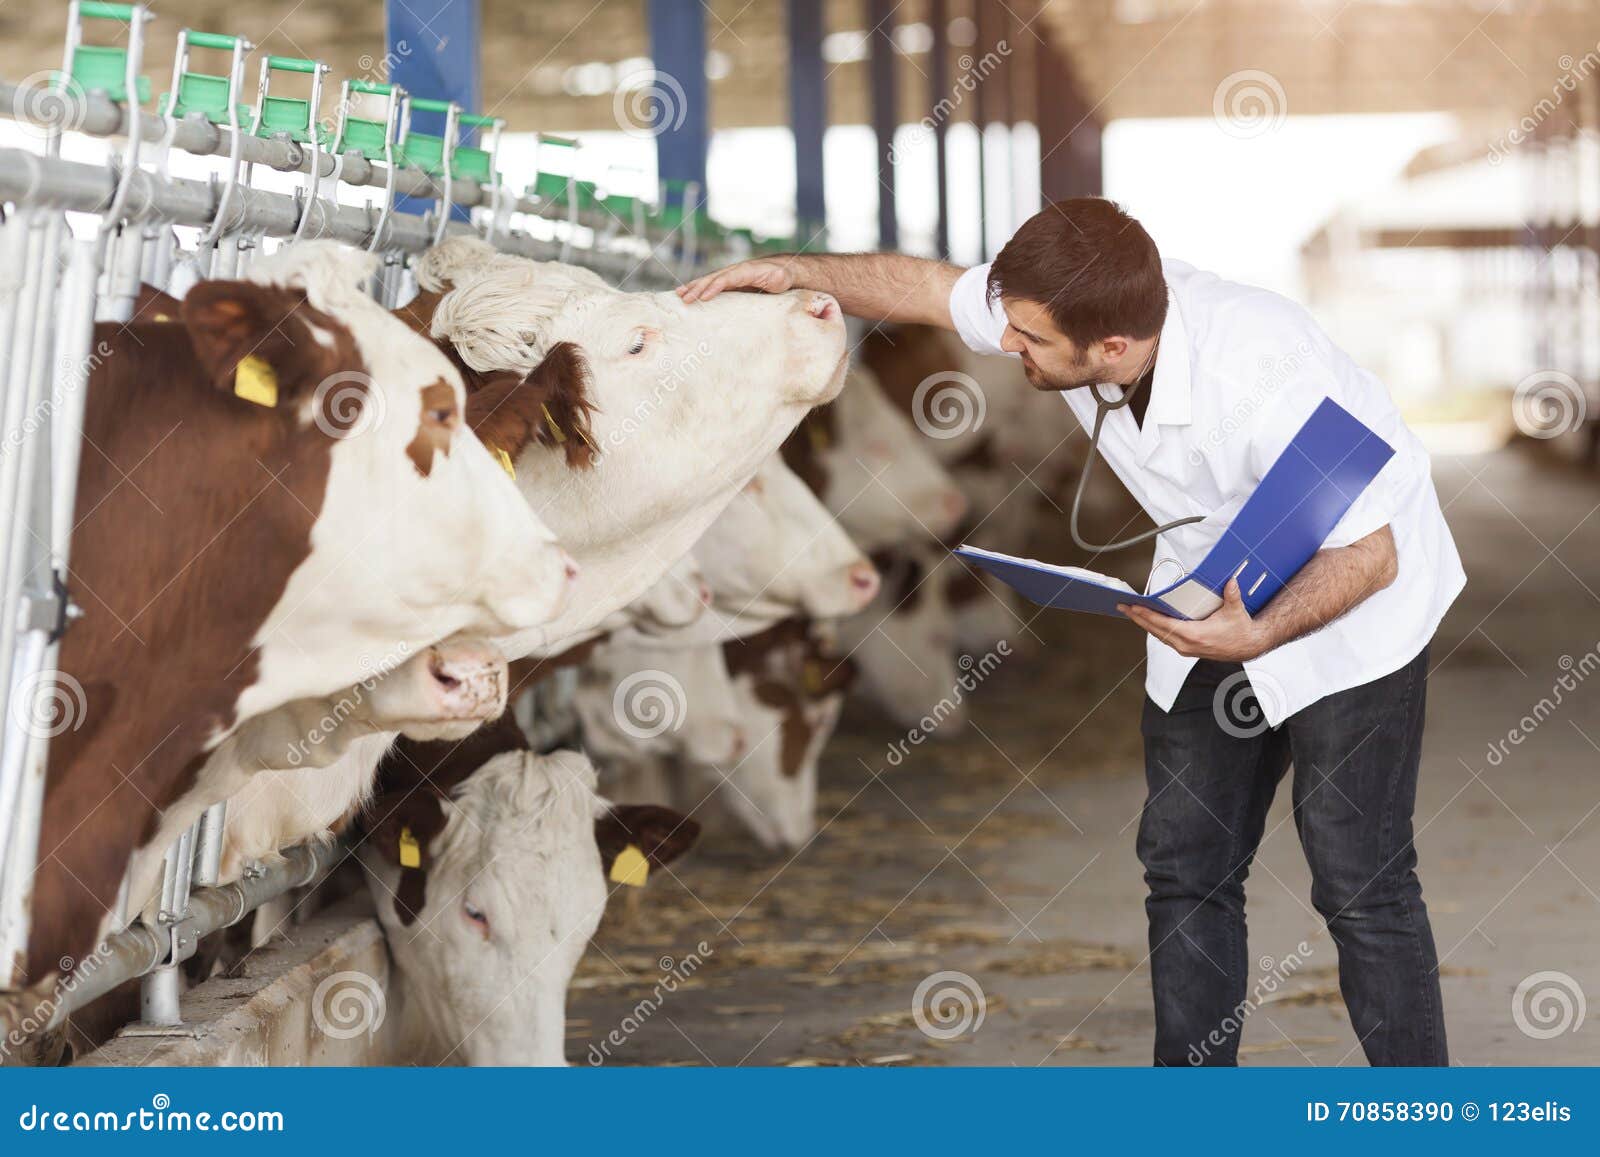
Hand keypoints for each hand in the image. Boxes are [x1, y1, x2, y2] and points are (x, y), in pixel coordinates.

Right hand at [676, 258, 797, 302]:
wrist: (783, 271)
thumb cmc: (782, 276)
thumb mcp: (782, 277)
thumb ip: (778, 277)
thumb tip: (777, 278)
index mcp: (745, 271)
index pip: (726, 279)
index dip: (714, 287)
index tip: (703, 297)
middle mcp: (734, 272)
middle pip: (713, 279)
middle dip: (697, 288)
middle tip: (684, 298)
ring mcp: (731, 277)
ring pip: (709, 281)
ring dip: (693, 287)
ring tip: (679, 295)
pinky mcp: (730, 284)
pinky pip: (711, 286)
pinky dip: (699, 289)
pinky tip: (688, 295)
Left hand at [1118, 579, 1270, 661]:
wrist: (1247, 646)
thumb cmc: (1240, 630)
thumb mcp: (1236, 611)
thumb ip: (1232, 596)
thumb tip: (1231, 582)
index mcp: (1195, 636)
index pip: (1164, 625)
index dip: (1148, 616)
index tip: (1134, 607)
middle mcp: (1186, 645)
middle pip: (1156, 630)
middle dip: (1138, 618)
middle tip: (1122, 606)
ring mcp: (1185, 648)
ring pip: (1158, 635)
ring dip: (1144, 623)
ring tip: (1130, 611)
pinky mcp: (1186, 649)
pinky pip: (1165, 638)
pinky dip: (1154, 628)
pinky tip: (1147, 620)